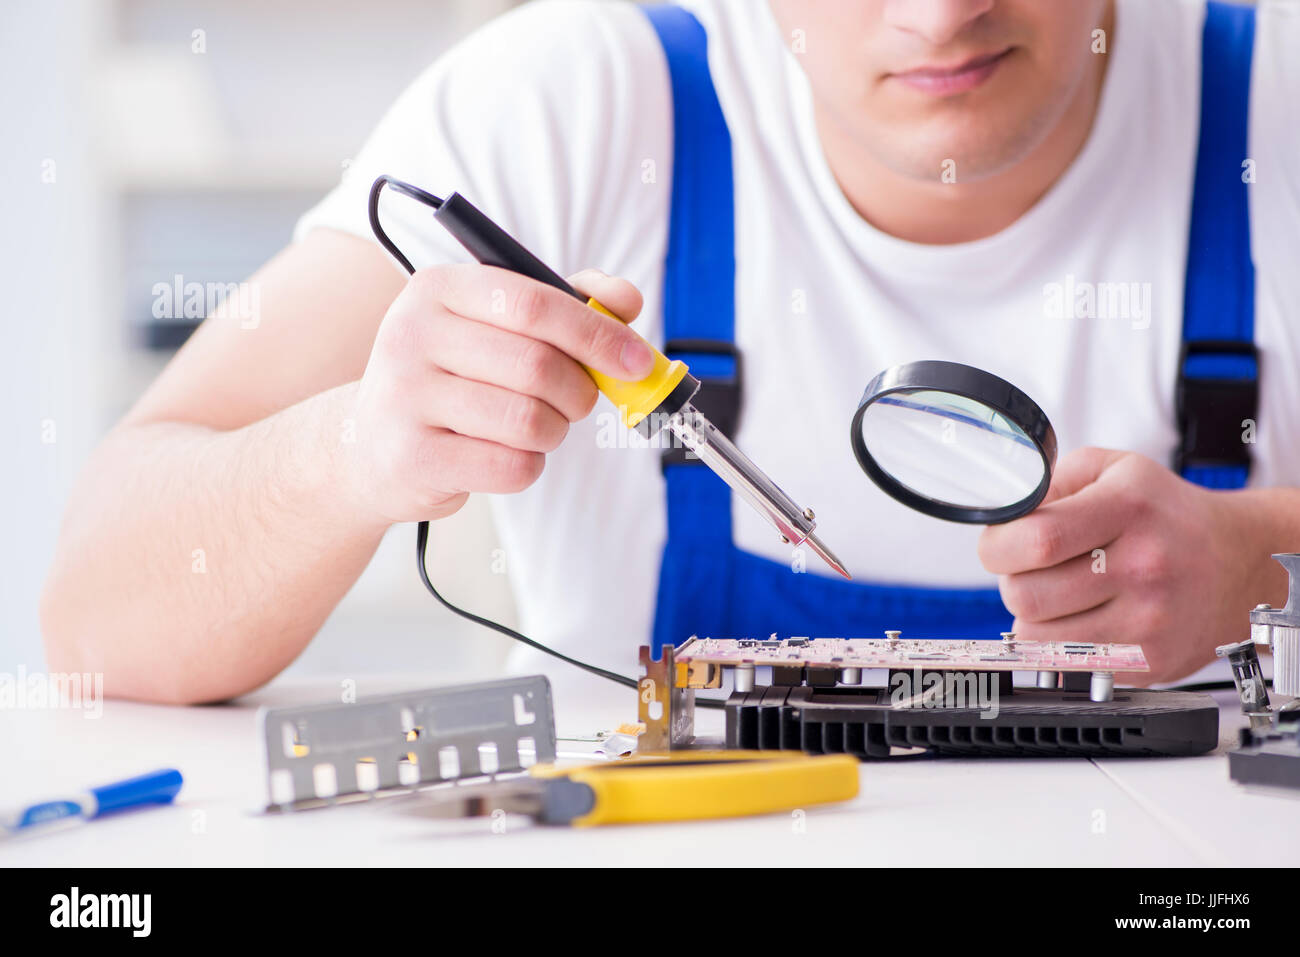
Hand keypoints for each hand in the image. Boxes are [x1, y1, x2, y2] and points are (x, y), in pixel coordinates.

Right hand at [342, 264, 648, 524]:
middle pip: (539, 365)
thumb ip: (566, 302)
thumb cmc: (453, 377)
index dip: (597, 334)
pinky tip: (503, 454)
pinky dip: (527, 466)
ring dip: (554, 431)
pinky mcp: (411, 457)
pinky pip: (512, 467)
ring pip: (530, 420)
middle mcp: (411, 335)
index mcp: (437, 288)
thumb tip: (627, 301)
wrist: (367, 445)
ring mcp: (405, 398)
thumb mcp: (496, 325)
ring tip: (535, 427)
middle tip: (578, 401)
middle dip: (580, 391)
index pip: (535, 303)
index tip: (637, 361)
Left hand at [977, 447, 1278, 683]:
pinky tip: (1083, 620)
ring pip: (1037, 636)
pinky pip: (1066, 663)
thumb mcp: (1114, 469)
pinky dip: (1058, 645)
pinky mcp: (1148, 660)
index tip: (999, 546)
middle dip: (1012, 582)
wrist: (1238, 564)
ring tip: (1060, 595)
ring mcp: (1148, 620)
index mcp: (1128, 509)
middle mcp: (1142, 565)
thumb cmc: (1166, 516)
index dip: (997, 546)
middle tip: (1034, 572)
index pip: (1035, 539)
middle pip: (1026, 593)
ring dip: (1033, 617)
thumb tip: (1002, 513)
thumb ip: (1051, 480)